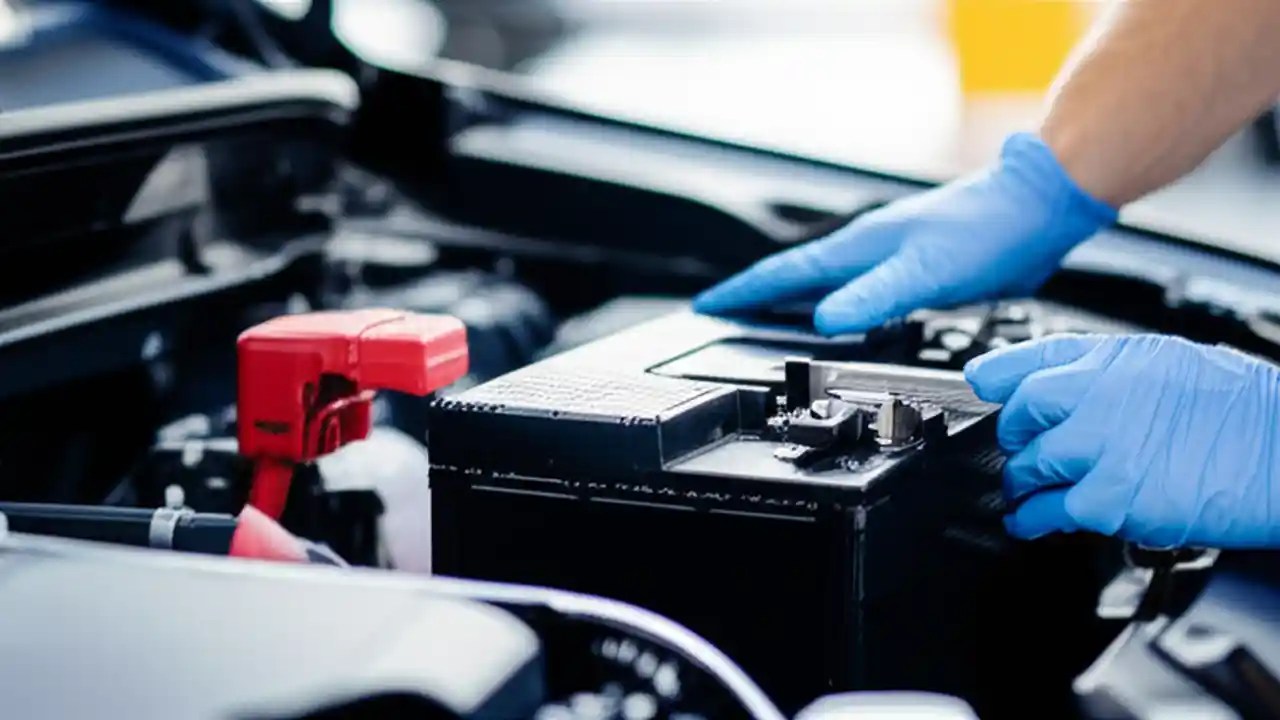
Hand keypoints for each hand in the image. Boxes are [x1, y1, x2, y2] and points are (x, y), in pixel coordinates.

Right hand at [692, 133, 1117, 334]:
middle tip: (725, 314)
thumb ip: (873, 298)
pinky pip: (857, 290)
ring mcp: (890, 256)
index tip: (708, 306)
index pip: (785, 274)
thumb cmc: (987, 229)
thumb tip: (822, 322)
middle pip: (796, 276)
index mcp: (858, 247)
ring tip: (768, 318)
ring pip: (825, 282)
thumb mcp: (925, 273)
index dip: (744, 293)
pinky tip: (845, 316)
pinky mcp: (916, 268)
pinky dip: (835, 304)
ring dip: (792, 300)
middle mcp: (867, 249)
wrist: (1037, 206)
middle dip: (757, 296)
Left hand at [965, 333, 1279, 548]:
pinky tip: (1028, 522)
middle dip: (1014, 436)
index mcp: (1115, 359)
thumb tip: (1067, 381)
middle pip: (1018, 415)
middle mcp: (1098, 398)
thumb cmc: (1244, 411)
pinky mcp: (1109, 499)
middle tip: (1020, 449)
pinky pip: (1047, 511)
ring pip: (1027, 465)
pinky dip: (1031, 520)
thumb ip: (1112, 371)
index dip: (997, 376)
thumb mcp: (1172, 363)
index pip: (1029, 361)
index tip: (980, 385)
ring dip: (1022, 481)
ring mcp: (1099, 449)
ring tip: (1024, 488)